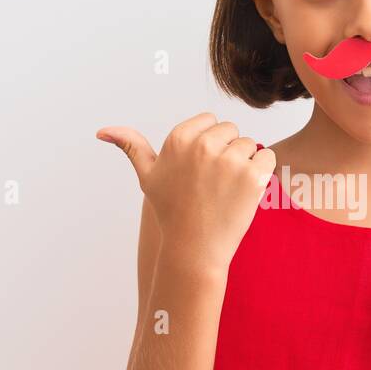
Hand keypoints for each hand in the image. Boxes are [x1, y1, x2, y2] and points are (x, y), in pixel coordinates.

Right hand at [97, 113, 275, 272]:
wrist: (194, 249)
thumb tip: (102, 130)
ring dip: (245, 163)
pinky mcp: (252, 176)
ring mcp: (229, 160)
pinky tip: (246, 191)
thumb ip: (131, 147)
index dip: (209, 144)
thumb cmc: (171, 212)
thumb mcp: (148, 177)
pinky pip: (268, 157)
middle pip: (231, 131)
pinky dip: (263, 173)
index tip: (201, 169)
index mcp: (179, 138)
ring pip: (250, 144)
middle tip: (215, 183)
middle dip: (228, 152)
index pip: (210, 121)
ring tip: (228, 190)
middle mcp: (203, 145)